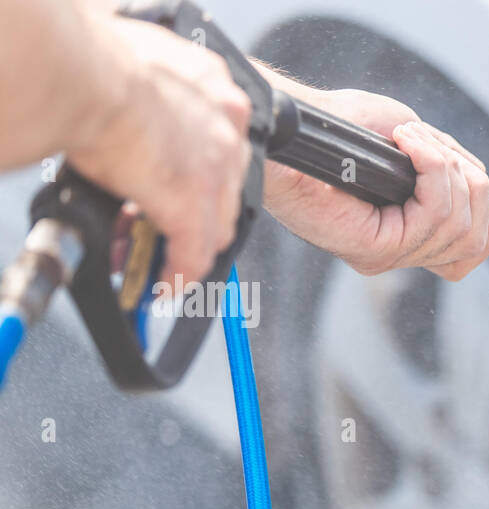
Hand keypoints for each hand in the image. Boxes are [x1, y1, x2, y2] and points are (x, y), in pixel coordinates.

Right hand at [67, 14, 251, 290]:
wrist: (79, 72)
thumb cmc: (90, 61)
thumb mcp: (138, 70)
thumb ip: (148, 96)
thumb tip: (125, 106)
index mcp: (212, 88)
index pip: (222, 143)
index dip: (201, 171)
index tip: (180, 185)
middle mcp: (226, 129)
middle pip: (225, 189)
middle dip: (195, 214)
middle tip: (165, 228)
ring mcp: (214, 170)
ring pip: (215, 224)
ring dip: (188, 248)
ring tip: (161, 260)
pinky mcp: (191, 205)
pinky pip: (194, 254)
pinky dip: (179, 273)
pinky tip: (165, 284)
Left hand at [260, 85, 488, 280]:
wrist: (295, 130)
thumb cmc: (340, 129)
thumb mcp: (413, 142)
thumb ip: (449, 166)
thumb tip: (477, 180)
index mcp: (407, 235)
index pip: (472, 251)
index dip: (486, 212)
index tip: (468, 175)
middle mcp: (400, 253)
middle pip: (477, 239)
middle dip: (470, 183)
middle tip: (431, 147)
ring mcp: (390, 255)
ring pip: (460, 224)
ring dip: (447, 168)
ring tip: (411, 140)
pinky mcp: (378, 249)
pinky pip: (435, 214)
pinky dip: (432, 167)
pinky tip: (406, 144)